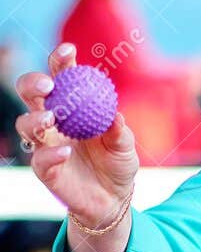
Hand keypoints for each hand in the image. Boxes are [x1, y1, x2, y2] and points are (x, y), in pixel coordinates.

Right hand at [14, 42, 138, 225]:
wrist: (114, 199)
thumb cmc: (118, 164)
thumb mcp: (125, 146)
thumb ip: (119, 130)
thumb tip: (115, 114)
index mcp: (72, 105)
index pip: (60, 75)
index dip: (60, 60)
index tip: (68, 52)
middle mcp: (53, 121)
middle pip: (30, 94)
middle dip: (33, 83)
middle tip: (49, 85)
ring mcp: (45, 144)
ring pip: (25, 124)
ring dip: (34, 118)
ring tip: (51, 119)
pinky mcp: (44, 170)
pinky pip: (39, 159)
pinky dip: (50, 154)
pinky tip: (66, 152)